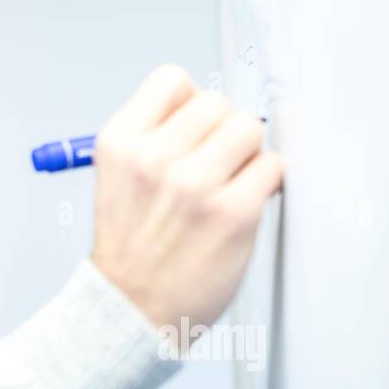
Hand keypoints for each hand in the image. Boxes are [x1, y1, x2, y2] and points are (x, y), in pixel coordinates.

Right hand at [89, 65, 282, 344]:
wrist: (130, 307)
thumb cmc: (131, 247)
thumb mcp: (116, 177)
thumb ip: (152, 137)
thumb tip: (206, 109)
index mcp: (121, 143)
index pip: (171, 80)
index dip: (188, 102)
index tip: (192, 126)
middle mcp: (154, 157)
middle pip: (217, 103)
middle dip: (220, 131)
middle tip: (213, 163)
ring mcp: (195, 184)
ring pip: (249, 129)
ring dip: (246, 154)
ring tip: (229, 181)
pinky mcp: (234, 212)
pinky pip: (272, 167)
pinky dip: (265, 183)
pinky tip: (243, 202)